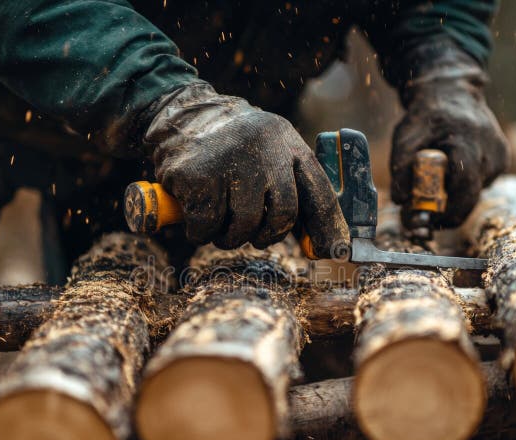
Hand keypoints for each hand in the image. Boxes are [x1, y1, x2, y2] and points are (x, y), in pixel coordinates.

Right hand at [144, 83, 347, 255]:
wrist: (179, 112)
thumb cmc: (231, 143)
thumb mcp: (269, 148)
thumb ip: (291, 183)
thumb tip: (324, 242)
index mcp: (287, 142)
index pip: (319, 192)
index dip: (329, 227)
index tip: (336, 251)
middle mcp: (264, 150)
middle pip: (282, 216)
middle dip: (267, 235)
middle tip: (252, 234)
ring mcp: (230, 162)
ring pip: (243, 228)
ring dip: (229, 236)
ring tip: (219, 218)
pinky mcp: (197, 177)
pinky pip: (206, 228)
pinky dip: (200, 231)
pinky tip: (194, 212)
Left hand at [391, 39, 508, 227]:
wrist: (452, 92)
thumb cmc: (426, 115)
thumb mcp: (404, 137)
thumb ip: (400, 169)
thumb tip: (401, 201)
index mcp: (468, 140)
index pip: (465, 186)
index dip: (450, 211)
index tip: (432, 221)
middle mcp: (491, 149)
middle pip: (472, 195)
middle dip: (450, 210)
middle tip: (430, 215)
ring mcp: (501, 154)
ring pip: (477, 192)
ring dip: (457, 194)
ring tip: (441, 176)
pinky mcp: (503, 159)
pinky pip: (482, 183)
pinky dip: (466, 184)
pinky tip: (456, 167)